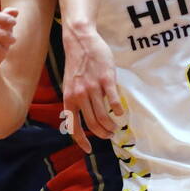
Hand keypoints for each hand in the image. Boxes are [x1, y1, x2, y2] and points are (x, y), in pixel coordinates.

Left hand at [61, 22, 122, 153]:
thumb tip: (85, 118)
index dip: (82, 140)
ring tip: (115, 127)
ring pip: (103, 115)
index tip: (89, 149)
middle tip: (109, 134)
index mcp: (69, 98)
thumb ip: (76, 101)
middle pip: (92, 123)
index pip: (74, 126)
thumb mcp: (70, 85)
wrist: (80, 41)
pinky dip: (117, 110)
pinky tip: (119, 112)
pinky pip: (114, 101)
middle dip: (102, 133)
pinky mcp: (106, 79)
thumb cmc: (77, 65)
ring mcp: (93, 87)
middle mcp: (80, 95)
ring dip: (110, 125)